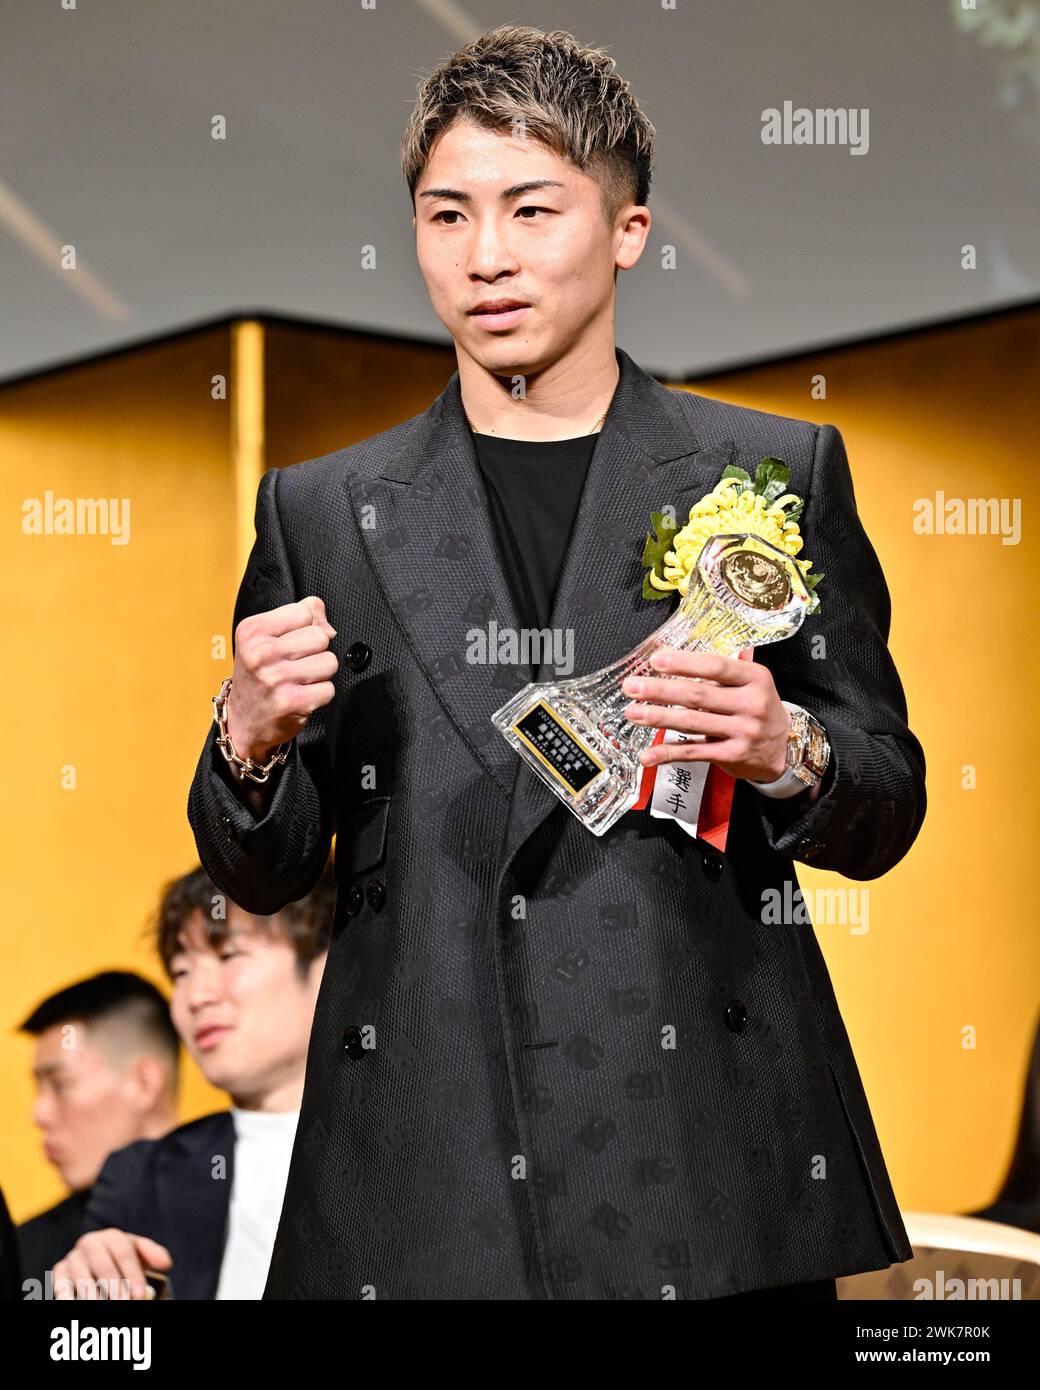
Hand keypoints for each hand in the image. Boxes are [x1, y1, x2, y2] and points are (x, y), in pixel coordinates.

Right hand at [52, 1229, 171, 1299]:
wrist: (95, 1262)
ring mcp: (72, 1257)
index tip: (140, 1294)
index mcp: (112, 1236)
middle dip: (115, 1286)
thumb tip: (165, 1264)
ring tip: (104, 1308)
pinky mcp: (59, 1272)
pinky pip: (61, 1285)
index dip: (133, 1274)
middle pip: (103, 1264)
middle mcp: (90, 1243)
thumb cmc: (122, 1260)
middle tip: (124, 1304)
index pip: (124, 1253)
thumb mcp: (138, 1253)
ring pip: (82, 1276)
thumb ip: (153, 1255)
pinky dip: (68, 1296)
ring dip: (93, 1295)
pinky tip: (76, 1306)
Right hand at [227, 596, 338, 760]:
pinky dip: (320, 694)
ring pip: (329, 662)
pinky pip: (329, 689)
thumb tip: (327, 625)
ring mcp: (276, 679)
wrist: (243, 720)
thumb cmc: (257, 675)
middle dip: (316, 650)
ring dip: (320, 673)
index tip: (290, 642)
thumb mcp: (265, 637)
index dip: (305, 626)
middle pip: (320, 637)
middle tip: (296, 663)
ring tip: (300, 679)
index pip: (304, 611)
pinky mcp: (292, 702)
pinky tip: (302, 694)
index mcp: (252, 631)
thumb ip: (298, 616)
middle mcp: (261, 653)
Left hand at [622, 647, 792, 783]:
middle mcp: (752, 704)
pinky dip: (668, 753)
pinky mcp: (733, 756)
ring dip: (658, 717)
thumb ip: (726, 665)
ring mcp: (743, 731)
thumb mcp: (753, 681)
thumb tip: (692, 641)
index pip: (716, 666)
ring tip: (632, 713)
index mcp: (755, 678)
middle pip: (698, 695)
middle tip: (632, 686)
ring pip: (692, 722)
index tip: (656, 660)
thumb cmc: (760, 707)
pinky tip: (647, 754)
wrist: (784, 748)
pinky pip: (695, 752)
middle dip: (660, 690)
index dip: (684, 663)